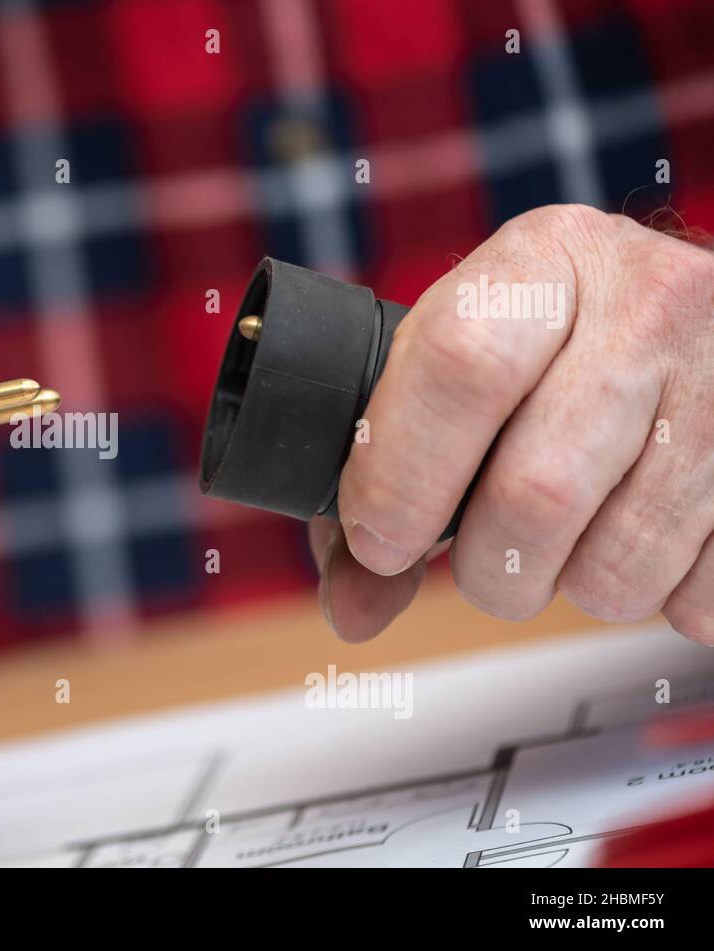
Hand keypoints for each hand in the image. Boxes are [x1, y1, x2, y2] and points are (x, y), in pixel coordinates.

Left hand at [311, 205, 713, 644]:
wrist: (683, 318)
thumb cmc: (547, 354)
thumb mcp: (454, 371)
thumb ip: (385, 486)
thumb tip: (351, 609)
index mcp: (542, 261)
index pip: (461, 368)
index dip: (403, 478)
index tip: (381, 542)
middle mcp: (650, 302)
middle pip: (537, 490)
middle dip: (485, 570)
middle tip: (482, 566)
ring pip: (618, 562)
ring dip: (569, 589)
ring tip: (564, 546)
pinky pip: (696, 593)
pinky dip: (655, 599)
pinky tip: (640, 540)